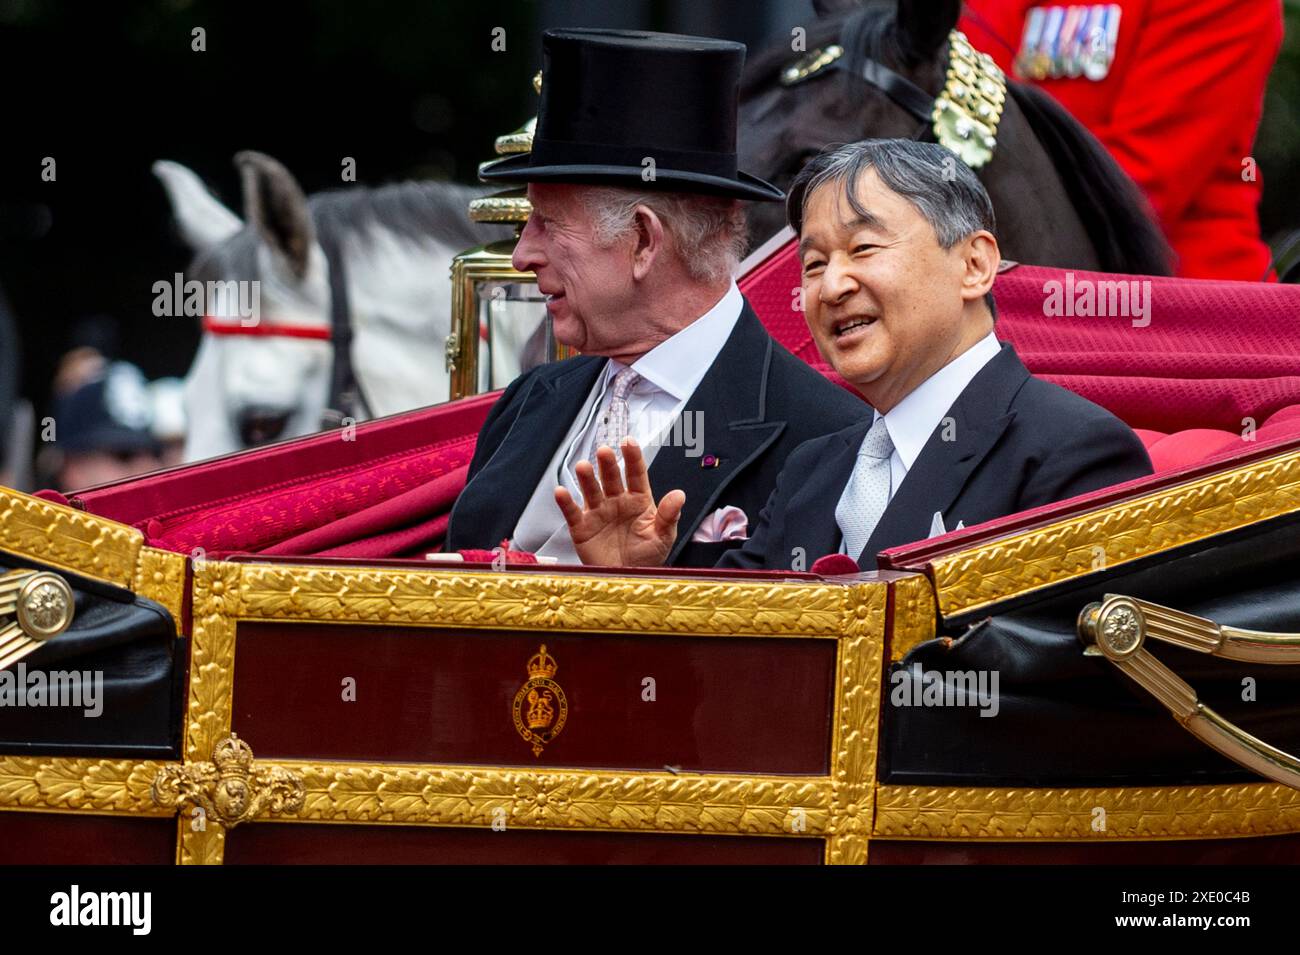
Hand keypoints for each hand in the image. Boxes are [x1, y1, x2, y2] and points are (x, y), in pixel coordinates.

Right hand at [554, 438, 684, 566]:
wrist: (628, 581)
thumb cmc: (647, 558)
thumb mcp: (663, 537)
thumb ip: (668, 515)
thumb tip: (679, 494)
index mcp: (639, 500)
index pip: (636, 474)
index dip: (632, 457)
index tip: (628, 442)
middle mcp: (617, 501)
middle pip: (611, 478)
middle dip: (608, 464)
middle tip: (605, 452)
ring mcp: (598, 512)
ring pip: (591, 490)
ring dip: (586, 478)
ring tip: (583, 467)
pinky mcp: (582, 527)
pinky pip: (572, 512)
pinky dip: (566, 502)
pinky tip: (561, 491)